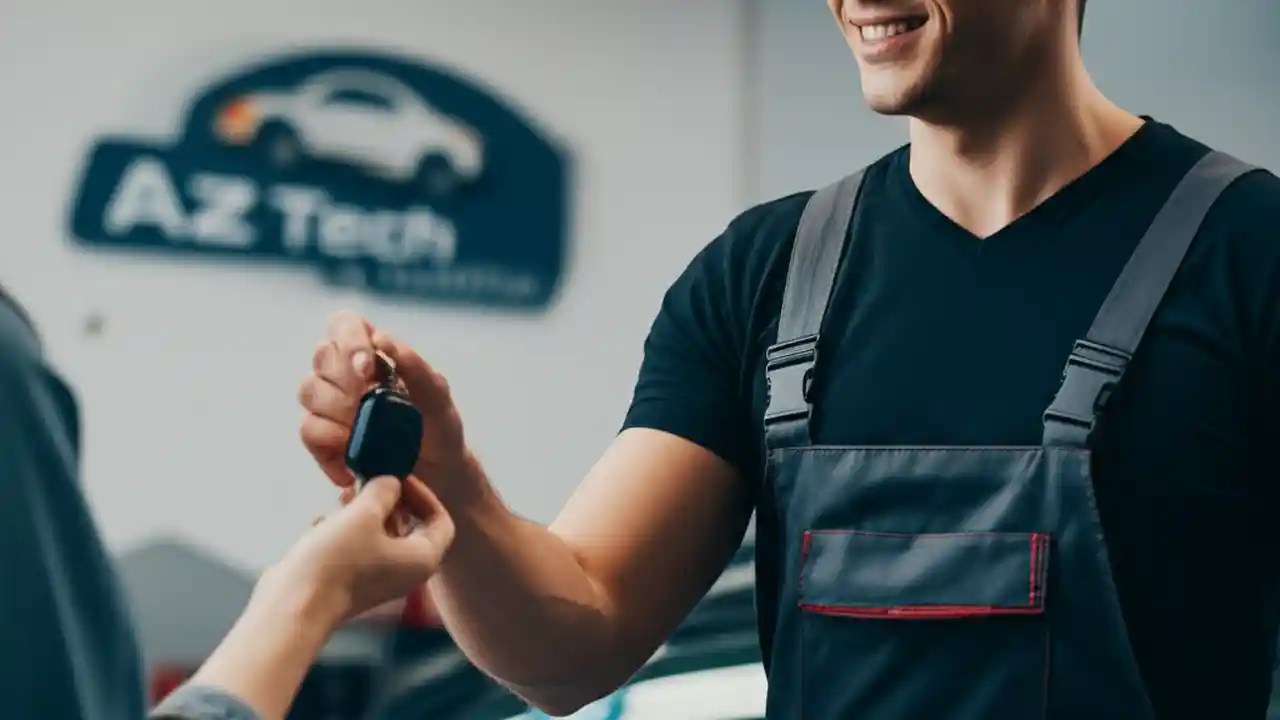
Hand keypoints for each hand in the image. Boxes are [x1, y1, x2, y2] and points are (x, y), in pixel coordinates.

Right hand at [258, 476, 454, 632]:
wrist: (294, 607)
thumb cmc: (338, 561)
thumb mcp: (365, 513)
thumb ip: (384, 489)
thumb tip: (390, 482)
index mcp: (424, 558)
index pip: (440, 519)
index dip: (422, 493)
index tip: (397, 478)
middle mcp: (407, 572)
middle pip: (409, 525)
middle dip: (387, 500)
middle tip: (367, 482)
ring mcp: (379, 579)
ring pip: (380, 534)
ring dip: (362, 512)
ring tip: (342, 498)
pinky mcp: (352, 582)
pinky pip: (357, 547)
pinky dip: (343, 531)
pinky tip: (321, 522)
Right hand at [298, 311, 471, 501]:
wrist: (435, 472)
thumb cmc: (437, 425)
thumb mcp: (438, 396)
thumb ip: (415, 366)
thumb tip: (383, 339)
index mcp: (372, 349)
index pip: (344, 324)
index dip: (349, 341)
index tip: (366, 368)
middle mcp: (343, 370)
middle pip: (322, 357)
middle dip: (348, 384)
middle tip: (371, 406)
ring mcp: (327, 401)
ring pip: (309, 391)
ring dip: (339, 413)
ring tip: (368, 432)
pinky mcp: (320, 434)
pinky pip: (309, 430)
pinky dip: (331, 446)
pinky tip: (354, 458)